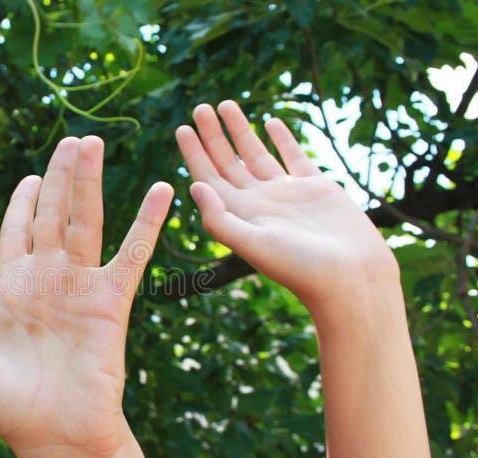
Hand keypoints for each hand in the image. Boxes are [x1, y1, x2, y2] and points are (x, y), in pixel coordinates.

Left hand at [0, 136, 172, 457]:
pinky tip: (162, 189)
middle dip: (59, 174)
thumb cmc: (3, 406)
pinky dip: (147, 222)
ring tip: (91, 144)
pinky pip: (132, 254)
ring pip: (85, 220)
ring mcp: (80, 286)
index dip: (21, 199)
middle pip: (53, 213)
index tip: (29, 176)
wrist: (51, 437)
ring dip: (88, 181)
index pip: (17, 229)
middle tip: (71, 139)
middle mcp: (48, 279)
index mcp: (12, 287)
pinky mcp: (109, 301)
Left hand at [175, 101, 397, 311]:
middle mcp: (259, 203)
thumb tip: (194, 186)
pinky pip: (294, 157)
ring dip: (241, 131)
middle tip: (200, 107)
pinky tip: (271, 122)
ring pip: (257, 154)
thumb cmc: (301, 268)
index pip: (209, 178)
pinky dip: (282, 139)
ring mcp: (287, 194)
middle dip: (213, 136)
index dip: (195, 154)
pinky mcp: (316, 188)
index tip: (182, 127)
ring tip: (227, 104)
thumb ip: (220, 219)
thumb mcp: (252, 244)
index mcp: (240, 215)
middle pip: (228, 162)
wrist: (351, 277)